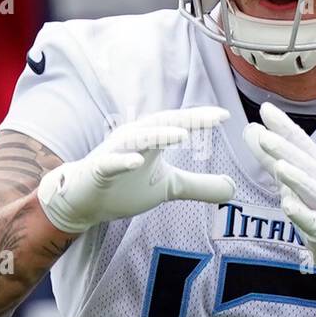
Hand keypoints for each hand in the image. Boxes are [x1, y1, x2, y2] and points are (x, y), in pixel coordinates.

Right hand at [37, 107, 236, 234]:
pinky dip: (123, 161)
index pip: (178, 124)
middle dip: (187, 119)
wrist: (83, 200)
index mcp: (151, 139)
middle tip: (212, 118)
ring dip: (158, 135)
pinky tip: (137, 162)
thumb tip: (232, 188)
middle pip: (162, 123)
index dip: (200, 119)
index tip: (226, 116)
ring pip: (138, 139)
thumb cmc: (124, 186)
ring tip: (182, 134)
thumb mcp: (168, 188)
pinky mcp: (98, 170)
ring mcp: (114, 153)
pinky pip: (111, 163)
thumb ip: (198, 185)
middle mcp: (134, 139)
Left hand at [244, 102, 315, 292]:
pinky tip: (287, 205)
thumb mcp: (297, 179)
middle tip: (265, 135)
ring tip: (279, 167)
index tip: (266, 109)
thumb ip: (273, 156)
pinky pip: (312, 221)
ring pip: (311, 189)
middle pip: (305, 163)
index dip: (284, 126)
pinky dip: (301, 213)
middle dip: (285, 149)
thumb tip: (252, 129)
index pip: (301, 142)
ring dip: (296, 178)